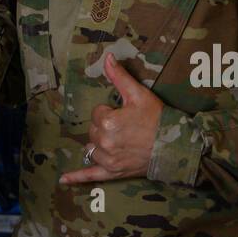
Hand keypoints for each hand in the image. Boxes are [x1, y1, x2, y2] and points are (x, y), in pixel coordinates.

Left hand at [60, 53, 163, 184]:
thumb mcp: (138, 94)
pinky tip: (63, 179)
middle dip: (105, 126)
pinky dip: (77, 177)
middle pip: (93, 130)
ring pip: (92, 148)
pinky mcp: (113, 172)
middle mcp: (105, 142)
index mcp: (108, 122)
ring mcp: (108, 160)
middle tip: (126, 127)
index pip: (96, 112)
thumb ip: (119, 76)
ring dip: (100, 144)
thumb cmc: (157, 118)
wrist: (174, 145)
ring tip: (119, 141)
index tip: (125, 114)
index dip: (110, 111)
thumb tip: (107, 57)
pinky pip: (91, 175)